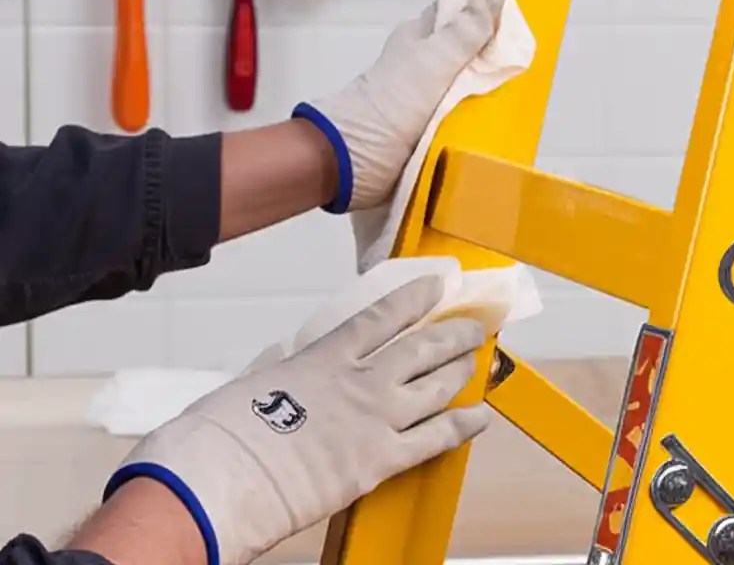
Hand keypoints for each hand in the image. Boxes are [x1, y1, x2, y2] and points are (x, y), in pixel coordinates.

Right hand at [104, 274, 491, 564]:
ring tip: (476, 363)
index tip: (439, 286)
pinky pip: (436, 438)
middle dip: (453, 334)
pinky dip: (463, 426)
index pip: (384, 316)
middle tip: (473, 328)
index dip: (417, 298)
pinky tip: (480, 418)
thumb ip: (282, 371)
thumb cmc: (218, 436)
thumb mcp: (250, 383)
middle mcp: (360, 382)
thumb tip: (286, 364)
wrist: (217, 482)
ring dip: (461, 372)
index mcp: (325, 356)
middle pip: (423, 348)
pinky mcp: (381, 461)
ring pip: (438, 387)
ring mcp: (376, 420)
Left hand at [292, 0, 509, 212]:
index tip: (522, 6)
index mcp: (421, 39)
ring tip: (526, 92)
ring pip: (466, 84)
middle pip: (467, 50)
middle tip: (532, 56)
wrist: (350, 159)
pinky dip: (480, 118)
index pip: (459, 11)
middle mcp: (423, 65)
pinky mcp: (427, 130)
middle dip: (496, 51)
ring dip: (491, 89)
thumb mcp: (436, 59)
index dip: (487, 4)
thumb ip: (469, 26)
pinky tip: (503, 124)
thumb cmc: (393, 102)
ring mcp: (425, 99)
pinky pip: (461, 117)